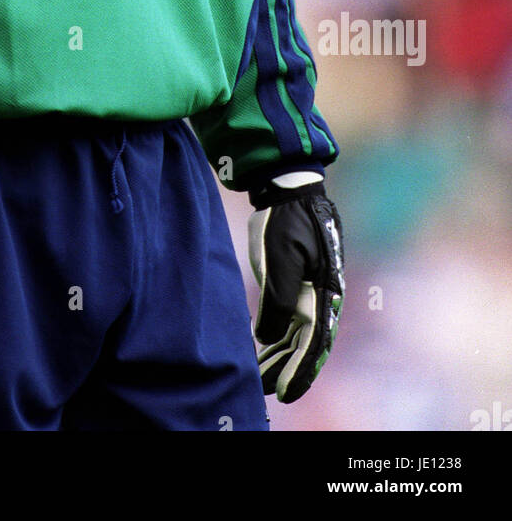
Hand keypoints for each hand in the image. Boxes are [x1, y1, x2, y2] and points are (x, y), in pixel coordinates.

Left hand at [247, 177, 343, 402]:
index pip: (314, 342)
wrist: (290, 188)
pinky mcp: (299, 282)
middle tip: (264, 391)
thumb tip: (268, 337)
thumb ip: (278, 299)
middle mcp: (323, 296)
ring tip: (258, 375)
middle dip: (286, 368)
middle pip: (306, 343)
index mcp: (324, 292)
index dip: (299, 371)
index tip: (282, 393)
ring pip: (297, 333)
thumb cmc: (285, 221)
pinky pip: (290, 318)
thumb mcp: (280, 258)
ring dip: (280, 355)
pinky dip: (277, 336)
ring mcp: (312, 289)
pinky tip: (260, 346)